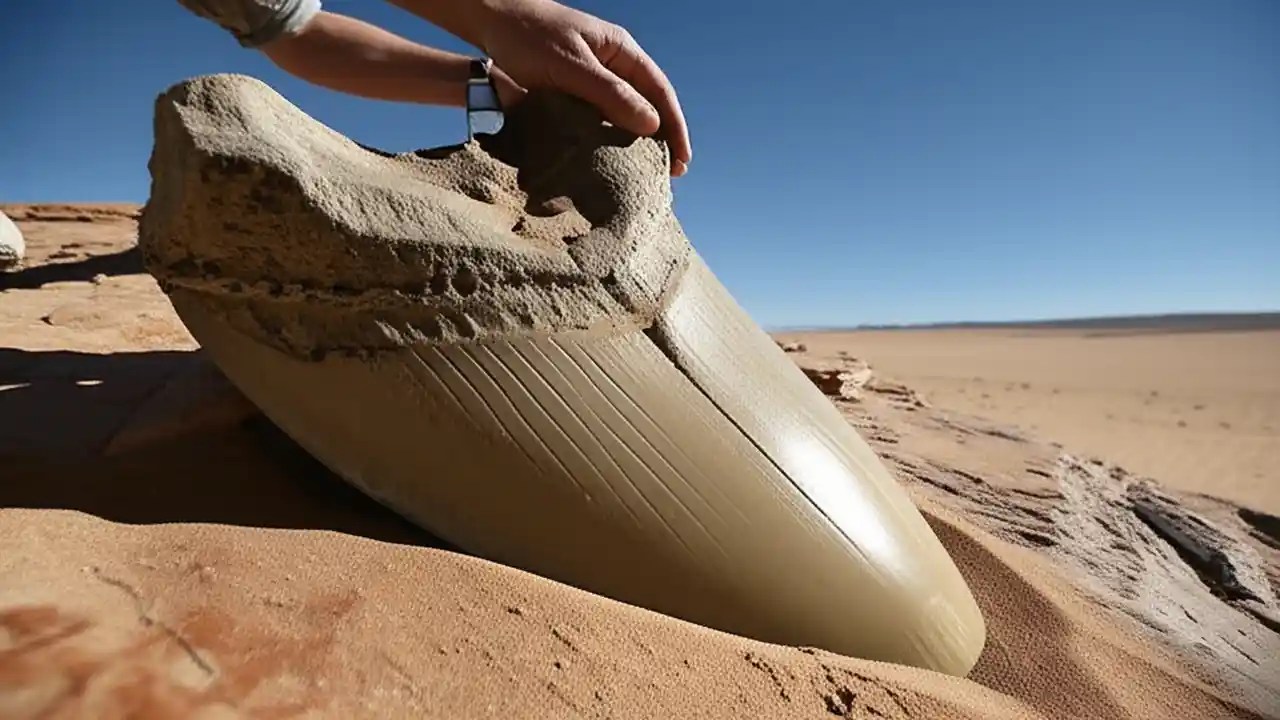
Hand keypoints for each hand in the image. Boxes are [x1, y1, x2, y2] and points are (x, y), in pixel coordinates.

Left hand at [471, 0, 691, 176]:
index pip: (660, 93)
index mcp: (621, 52)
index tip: (682, 161)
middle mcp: (612, 66)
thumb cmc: (530, 36)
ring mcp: (592, 80)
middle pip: (647, 106)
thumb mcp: (573, 66)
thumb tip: (652, 125)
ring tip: (643, 174)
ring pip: (622, 116)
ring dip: (634, 143)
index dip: (675, 128)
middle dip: (661, 139)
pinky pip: (596, 121)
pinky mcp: (571, 94)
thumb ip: (611, 94)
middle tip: (668, 175)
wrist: (491, 22)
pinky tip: (606, 163)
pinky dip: (605, 142)